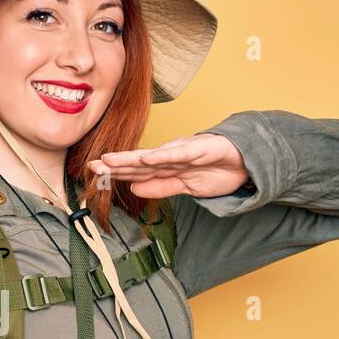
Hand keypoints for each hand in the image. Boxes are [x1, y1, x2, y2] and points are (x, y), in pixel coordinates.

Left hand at [86, 133, 249, 199]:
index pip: (136, 171)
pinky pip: (180, 153)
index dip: (116, 172)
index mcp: (166, 165)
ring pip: (154, 156)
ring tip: (110, 160)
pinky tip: (146, 158)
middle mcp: (171, 155)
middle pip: (138, 162)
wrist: (247, 161)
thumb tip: (134, 189)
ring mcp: (185, 150)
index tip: (93, 174)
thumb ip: (160, 187)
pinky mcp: (201, 148)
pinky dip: (163, 156)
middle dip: (115, 164)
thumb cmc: (216, 171)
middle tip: (92, 166)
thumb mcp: (185, 187)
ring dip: (131, 159)